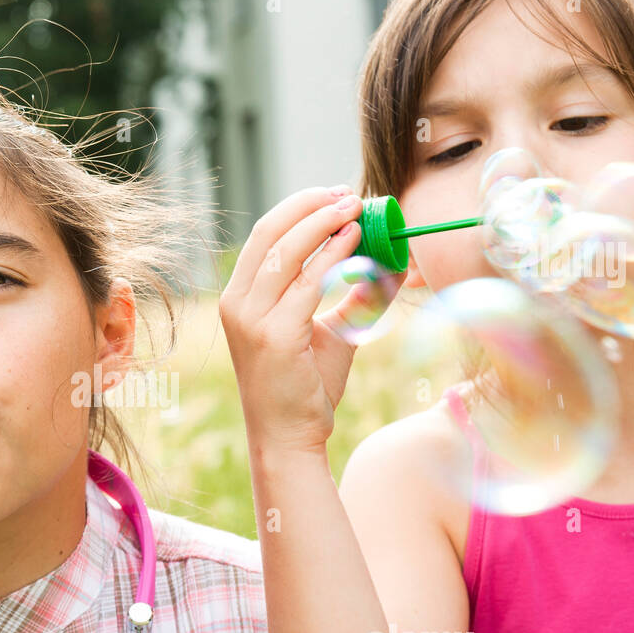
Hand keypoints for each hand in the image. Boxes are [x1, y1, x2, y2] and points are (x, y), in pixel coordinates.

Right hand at [219, 186, 405, 455]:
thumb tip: (396, 263)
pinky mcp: (273, 335)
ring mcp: (251, 319)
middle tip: (350, 194)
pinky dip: (331, 255)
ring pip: (285, 251)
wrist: (288, 437)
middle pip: (270, 232)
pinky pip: (306, 283)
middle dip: (311, 206)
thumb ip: (356, 296)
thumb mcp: (331, 332)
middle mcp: (236, 303)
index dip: (300, 208)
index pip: (266, 235)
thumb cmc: (305, 388)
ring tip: (356, 208)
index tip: (338, 195)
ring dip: (323, 222)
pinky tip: (355, 242)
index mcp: (240, 297)